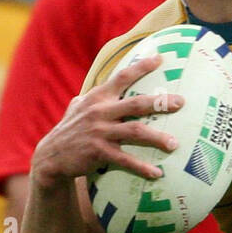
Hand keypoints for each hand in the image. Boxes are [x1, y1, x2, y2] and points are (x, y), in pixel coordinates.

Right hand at [31, 56, 183, 187]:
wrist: (50, 157)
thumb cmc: (69, 130)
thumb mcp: (77, 107)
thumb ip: (92, 97)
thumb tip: (105, 86)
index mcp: (98, 97)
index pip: (122, 77)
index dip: (141, 67)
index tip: (161, 58)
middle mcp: (100, 112)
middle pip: (135, 104)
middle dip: (160, 102)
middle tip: (180, 102)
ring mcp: (99, 132)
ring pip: (134, 132)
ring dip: (156, 138)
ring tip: (174, 144)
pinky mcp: (98, 152)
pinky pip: (125, 160)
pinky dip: (142, 167)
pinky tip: (157, 173)